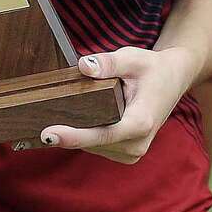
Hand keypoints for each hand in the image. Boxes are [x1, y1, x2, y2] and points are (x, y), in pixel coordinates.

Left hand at [31, 46, 195, 164]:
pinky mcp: (128, 153)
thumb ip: (108, 63)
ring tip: (57, 115)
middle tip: (38, 118)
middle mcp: (138, 143)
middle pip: (93, 142)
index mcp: (141, 122)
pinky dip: (85, 136)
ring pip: (93, 147)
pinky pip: (98, 147)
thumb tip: (83, 66)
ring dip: (76, 134)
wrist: (173, 79)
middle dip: (68, 131)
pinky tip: (74, 121)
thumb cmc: (152, 68)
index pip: (102, 134)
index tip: (48, 134)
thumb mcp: (132, 58)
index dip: (73, 136)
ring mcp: (134, 152)